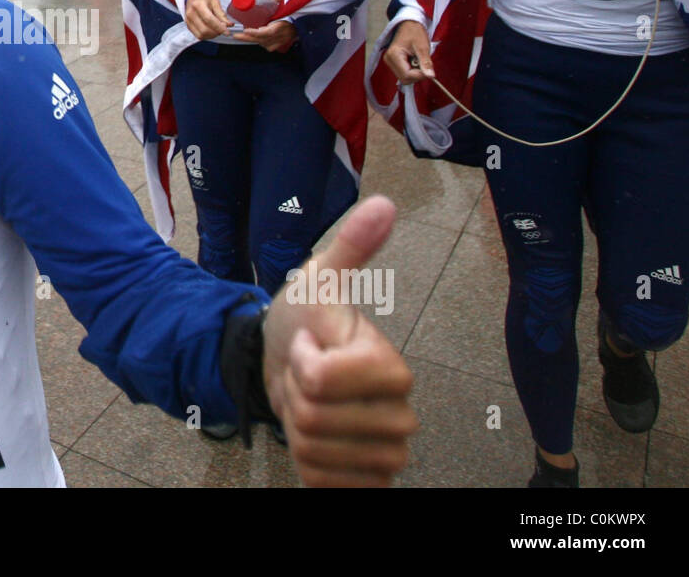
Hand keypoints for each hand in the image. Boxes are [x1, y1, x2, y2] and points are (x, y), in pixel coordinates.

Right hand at [185, 0, 228, 39]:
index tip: (227, 32)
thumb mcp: (215, 1)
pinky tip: (212, 31)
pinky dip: (207, 36)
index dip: (219, 27)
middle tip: (223, 29)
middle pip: (205, 29)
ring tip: (217, 30)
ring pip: (201, 35)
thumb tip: (228, 25)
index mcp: (198, 5)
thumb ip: (222, 14)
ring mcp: (188, 21)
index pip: (209, 20)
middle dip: (216, 32)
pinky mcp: (188, 26)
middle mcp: (191, 13)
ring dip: (212, 35)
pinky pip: (198, 36)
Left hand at [231, 0, 294, 50]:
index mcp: (282, 26)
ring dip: (252, 40)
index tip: (246, 30)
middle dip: (247, 38)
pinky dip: (260, 42)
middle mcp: (281, 36)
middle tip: (236, 35)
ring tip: (240, 36)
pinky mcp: (281, 44)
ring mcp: (281, 41)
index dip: (256, 32)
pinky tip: (254, 39)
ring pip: (263, 43)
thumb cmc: (296, 12)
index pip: (267, 32)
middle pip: (261, 39)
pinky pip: (268, 46)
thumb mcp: (287, 2)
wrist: (307, 23)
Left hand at [263, 196, 418, 485]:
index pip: (323, 378)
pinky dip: (305, 464)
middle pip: (313, 418)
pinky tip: (314, 439)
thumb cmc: (306, 320)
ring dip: (295, 427)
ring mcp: (387, 452)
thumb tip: (383, 203)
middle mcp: (400, 415)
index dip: (301, 361)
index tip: (307, 344)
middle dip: (292, 394)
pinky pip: (323, 485)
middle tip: (304, 375)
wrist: (288, 365)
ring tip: (306, 401)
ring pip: (313, 453)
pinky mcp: (370, 481)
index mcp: (391, 368)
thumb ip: (351, 246)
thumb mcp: (318, 278)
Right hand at [384, 20, 433, 83]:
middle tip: (423, 64)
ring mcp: (390, 62)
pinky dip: (412, 70)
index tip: (428, 70)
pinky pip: (404, 73)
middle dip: (417, 74)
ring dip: (415, 73)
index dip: (419, 75)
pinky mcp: (393, 63)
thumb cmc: (415, 32)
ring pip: (404, 77)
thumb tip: (430, 76)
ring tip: (418, 60)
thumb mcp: (422, 47)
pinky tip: (414, 61)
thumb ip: (425, 63)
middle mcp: (389, 60)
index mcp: (394, 55)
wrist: (408, 24)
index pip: (406, 75)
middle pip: (404, 78)